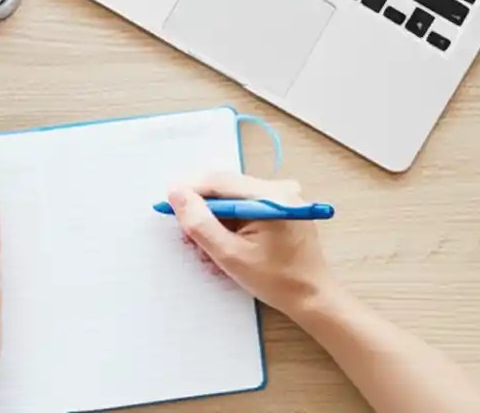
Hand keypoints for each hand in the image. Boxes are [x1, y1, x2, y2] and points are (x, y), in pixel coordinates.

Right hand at [167, 173, 336, 318]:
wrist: (313, 297)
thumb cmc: (277, 281)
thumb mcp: (230, 255)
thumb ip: (200, 223)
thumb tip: (176, 194)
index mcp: (271, 196)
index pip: (218, 181)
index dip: (188, 192)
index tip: (165, 206)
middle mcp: (279, 188)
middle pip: (225, 187)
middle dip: (202, 209)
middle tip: (187, 235)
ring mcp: (283, 196)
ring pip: (232, 196)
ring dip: (215, 217)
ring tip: (206, 245)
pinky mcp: (282, 205)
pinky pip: (245, 204)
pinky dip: (230, 221)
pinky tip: (226, 242)